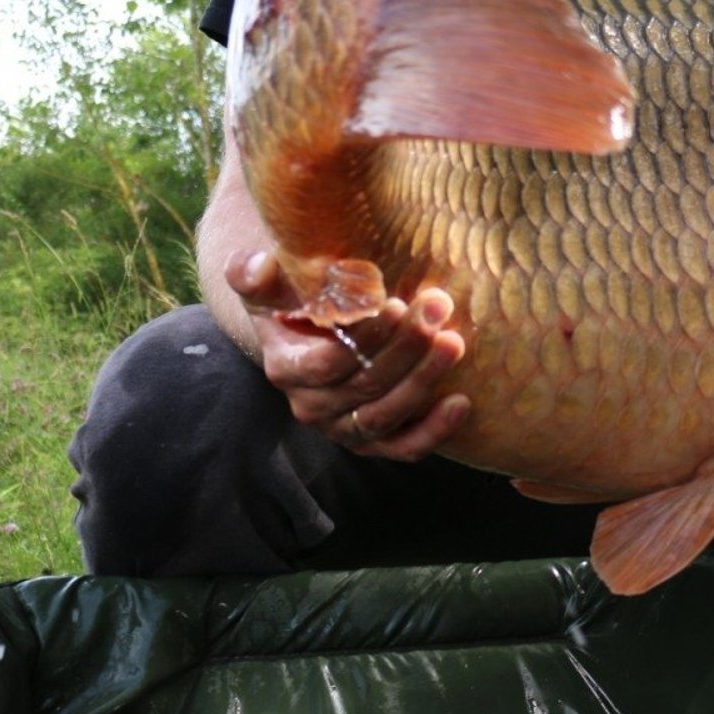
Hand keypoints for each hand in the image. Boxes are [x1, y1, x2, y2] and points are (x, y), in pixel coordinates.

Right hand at [226, 250, 470, 461]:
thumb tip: (258, 265)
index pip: (326, 363)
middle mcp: (312, 406)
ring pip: (386, 415)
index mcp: (286, 369)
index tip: (394, 304)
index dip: (363, 339)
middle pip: (364, 386)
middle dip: (405, 347)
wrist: (310, 330)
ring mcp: (343, 428)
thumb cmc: (294, 298)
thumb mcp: (268, 284)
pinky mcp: (373, 441)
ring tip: (453, 342)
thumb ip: (252, 274)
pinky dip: (434, 431)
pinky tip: (461, 403)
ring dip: (423, 381)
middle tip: (436, 308)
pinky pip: (403, 448)